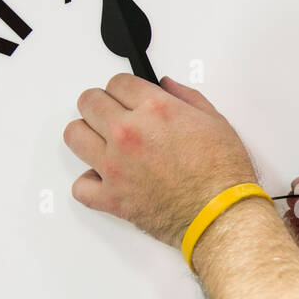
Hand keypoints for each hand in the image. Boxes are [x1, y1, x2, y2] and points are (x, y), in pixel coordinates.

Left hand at [63, 74, 256, 245]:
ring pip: (74, 135)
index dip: (123, 87)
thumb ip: (186, 97)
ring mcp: (115, 165)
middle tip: (110, 113)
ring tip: (100, 141)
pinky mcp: (111, 197)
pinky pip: (80, 186)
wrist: (222, 215)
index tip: (126, 95)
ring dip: (86, 134)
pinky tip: (102, 178)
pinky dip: (88, 182)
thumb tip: (168, 87)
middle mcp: (129, 133)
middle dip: (101, 104)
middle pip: (89, 102)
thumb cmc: (224, 175)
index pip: (117, 82)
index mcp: (155, 109)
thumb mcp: (215, 121)